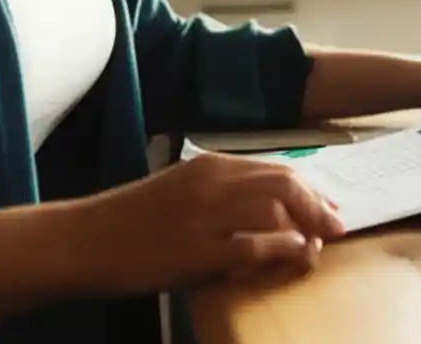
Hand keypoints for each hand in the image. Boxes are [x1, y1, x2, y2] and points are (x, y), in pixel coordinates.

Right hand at [74, 153, 344, 293]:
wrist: (84, 240)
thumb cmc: (131, 220)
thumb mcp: (180, 191)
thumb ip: (221, 192)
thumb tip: (268, 208)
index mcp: (210, 166)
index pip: (277, 169)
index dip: (310, 188)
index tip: (328, 205)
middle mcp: (213, 182)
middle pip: (286, 183)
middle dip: (318, 204)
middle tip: (336, 226)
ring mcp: (207, 215)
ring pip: (277, 207)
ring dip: (308, 225)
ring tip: (319, 242)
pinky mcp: (199, 249)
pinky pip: (256, 243)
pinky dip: (284, 247)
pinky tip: (296, 253)